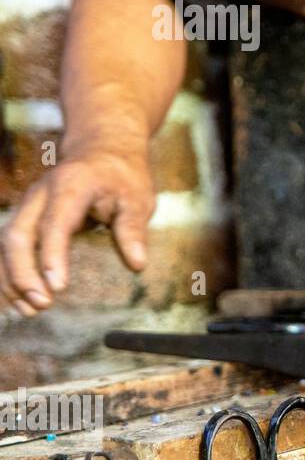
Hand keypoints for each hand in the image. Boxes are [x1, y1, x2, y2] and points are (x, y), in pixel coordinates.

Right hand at [1, 143, 153, 315]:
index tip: (57, 286)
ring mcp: (29, 206)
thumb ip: (133, 229)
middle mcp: (41, 195)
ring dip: (12, 278)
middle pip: (18, 235)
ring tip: (30, 310)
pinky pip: (10, 248)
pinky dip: (10, 274)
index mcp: (70, 186)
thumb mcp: (138, 198)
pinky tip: (19, 301)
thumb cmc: (122, 176)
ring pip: (7, 243)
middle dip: (24, 273)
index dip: (52, 255)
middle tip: (42, 304)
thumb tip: (137, 265)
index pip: (55, 223)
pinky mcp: (26, 218)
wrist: (103, 149)